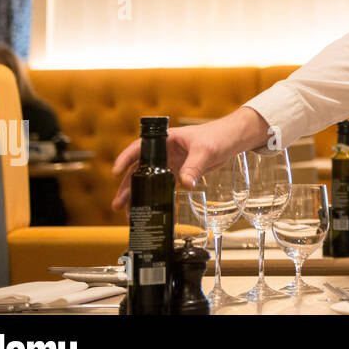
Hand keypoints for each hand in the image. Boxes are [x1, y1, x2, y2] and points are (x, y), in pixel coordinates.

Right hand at [111, 107, 270, 210]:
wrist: (234, 140)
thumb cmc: (219, 136)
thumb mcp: (206, 150)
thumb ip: (195, 166)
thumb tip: (186, 183)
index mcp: (166, 140)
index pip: (139, 148)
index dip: (125, 160)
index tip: (115, 173)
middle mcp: (165, 152)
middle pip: (140, 170)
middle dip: (127, 187)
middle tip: (118, 204)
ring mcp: (171, 163)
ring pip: (149, 181)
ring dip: (138, 195)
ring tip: (128, 213)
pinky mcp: (179, 173)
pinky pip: (163, 186)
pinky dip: (155, 197)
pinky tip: (149, 210)